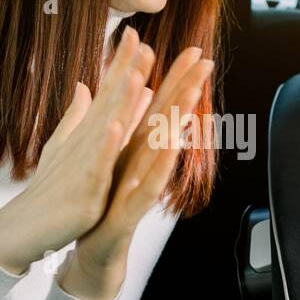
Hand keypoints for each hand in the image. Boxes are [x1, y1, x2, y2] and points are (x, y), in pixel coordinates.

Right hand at [0, 27, 156, 273]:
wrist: (28, 224)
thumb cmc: (52, 186)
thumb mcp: (66, 145)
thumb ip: (78, 115)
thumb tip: (84, 85)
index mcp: (89, 132)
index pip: (107, 90)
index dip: (120, 62)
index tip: (133, 32)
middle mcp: (87, 140)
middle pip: (109, 101)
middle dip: (127, 70)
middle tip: (139, 37)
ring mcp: (86, 162)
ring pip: (106, 127)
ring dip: (119, 100)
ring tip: (133, 73)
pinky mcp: (86, 187)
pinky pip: (98, 164)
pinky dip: (105, 146)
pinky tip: (112, 126)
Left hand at [63, 46, 214, 299]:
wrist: (94, 249)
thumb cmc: (105, 205)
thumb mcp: (112, 161)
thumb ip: (124, 128)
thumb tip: (137, 96)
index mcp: (136, 150)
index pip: (159, 108)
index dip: (175, 79)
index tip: (192, 50)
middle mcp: (145, 164)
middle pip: (169, 122)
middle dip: (187, 90)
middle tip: (206, 61)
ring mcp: (142, 186)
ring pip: (164, 150)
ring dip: (178, 122)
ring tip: (191, 94)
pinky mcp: (132, 210)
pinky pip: (148, 186)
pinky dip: (158, 167)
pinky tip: (169, 147)